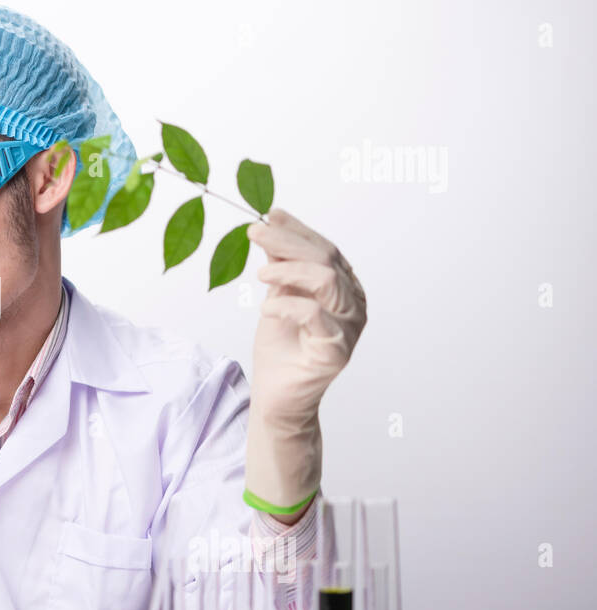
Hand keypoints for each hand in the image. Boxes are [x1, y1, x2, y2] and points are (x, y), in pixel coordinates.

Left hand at [243, 209, 365, 515]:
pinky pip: (316, 316)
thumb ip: (281, 263)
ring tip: (260, 274)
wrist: (276, 393)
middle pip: (326, 259)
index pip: (325, 249)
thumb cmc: (281, 345)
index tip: (268, 216)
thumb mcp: (278, 293)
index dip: (297, 230)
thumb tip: (272, 222)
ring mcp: (350, 328)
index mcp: (345, 288)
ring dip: (289, 270)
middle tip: (255, 234)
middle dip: (288, 242)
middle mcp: (354, 305)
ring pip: (327, 281)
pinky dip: (287, 305)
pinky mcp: (336, 352)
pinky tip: (267, 307)